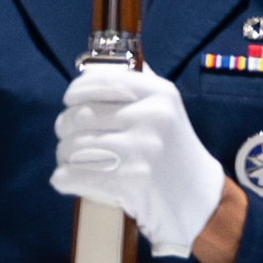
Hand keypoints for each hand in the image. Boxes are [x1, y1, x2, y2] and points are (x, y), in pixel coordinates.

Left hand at [51, 62, 235, 257]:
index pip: (98, 81)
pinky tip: (71, 180)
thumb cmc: (172, 152)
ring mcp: (142, 150)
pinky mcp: (130, 182)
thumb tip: (101, 63)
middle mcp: (153, 117)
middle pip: (79, 117)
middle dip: (65, 131)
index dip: (75, 92)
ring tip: (74, 163)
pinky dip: (64, 179)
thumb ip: (138, 85)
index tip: (71, 102)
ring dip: (64, 158)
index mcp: (160, 94)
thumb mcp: (167, 111)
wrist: (199, 199)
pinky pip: (72, 175)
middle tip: (70, 140)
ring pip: (71, 147)